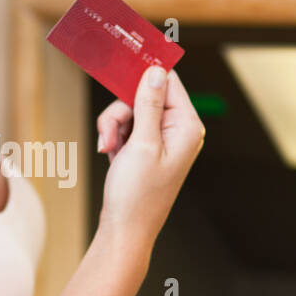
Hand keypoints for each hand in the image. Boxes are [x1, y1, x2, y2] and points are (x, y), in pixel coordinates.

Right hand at [97, 67, 204, 251]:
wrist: (125, 230)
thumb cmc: (137, 194)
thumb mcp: (142, 144)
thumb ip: (149, 104)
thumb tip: (156, 71)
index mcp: (187, 126)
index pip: (168, 82)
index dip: (144, 75)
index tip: (121, 65)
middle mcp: (179, 130)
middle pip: (145, 95)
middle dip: (121, 111)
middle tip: (110, 135)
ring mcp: (163, 140)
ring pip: (131, 111)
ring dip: (114, 126)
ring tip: (108, 149)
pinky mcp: (147, 148)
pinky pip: (127, 127)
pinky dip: (115, 137)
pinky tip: (111, 154)